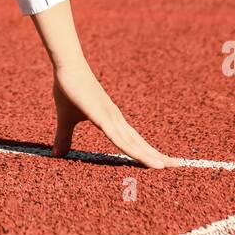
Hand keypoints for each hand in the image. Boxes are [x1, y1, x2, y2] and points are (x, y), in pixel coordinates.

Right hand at [52, 60, 172, 167]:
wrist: (67, 67)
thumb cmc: (69, 90)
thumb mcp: (66, 120)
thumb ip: (64, 137)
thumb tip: (56, 154)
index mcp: (111, 121)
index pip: (133, 141)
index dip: (147, 153)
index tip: (163, 163)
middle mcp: (116, 120)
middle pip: (140, 143)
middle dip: (158, 156)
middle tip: (178, 165)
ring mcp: (111, 118)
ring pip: (133, 143)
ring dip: (149, 155)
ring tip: (164, 166)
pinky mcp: (102, 116)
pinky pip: (117, 137)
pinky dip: (130, 148)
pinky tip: (139, 157)